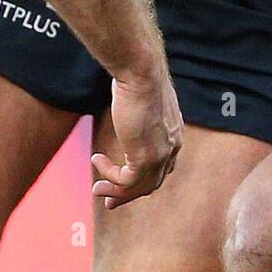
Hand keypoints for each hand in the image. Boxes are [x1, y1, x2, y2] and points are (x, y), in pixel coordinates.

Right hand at [91, 67, 182, 209]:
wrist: (141, 73)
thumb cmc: (139, 78)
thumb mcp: (142, 101)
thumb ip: (140, 113)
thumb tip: (127, 106)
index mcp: (174, 133)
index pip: (163, 166)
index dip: (143, 177)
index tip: (123, 182)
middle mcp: (172, 146)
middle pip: (153, 181)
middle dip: (129, 194)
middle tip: (109, 199)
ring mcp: (161, 154)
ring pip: (140, 187)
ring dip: (117, 192)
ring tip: (97, 190)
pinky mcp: (146, 158)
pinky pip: (126, 181)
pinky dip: (110, 176)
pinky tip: (97, 160)